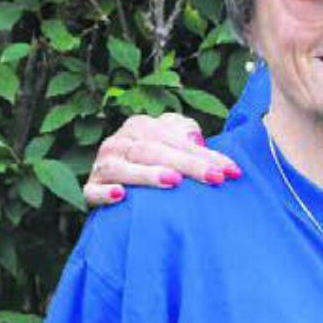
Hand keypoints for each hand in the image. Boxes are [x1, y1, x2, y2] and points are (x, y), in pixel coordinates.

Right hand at [86, 113, 239, 207]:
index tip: (233, 172)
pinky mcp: (90, 188)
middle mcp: (119, 142)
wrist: (118, 183)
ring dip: (147, 174)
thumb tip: (195, 139)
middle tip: (214, 178)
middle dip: (187, 165)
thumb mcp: (174, 139)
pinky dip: (105, 193)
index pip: (176, 139)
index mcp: (140, 127)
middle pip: (154, 151)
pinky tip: (121, 196)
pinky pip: (93, 191)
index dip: (206, 155)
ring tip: (173, 181)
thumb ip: (186, 132)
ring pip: (123, 168)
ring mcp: (102, 165)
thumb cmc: (159, 160)